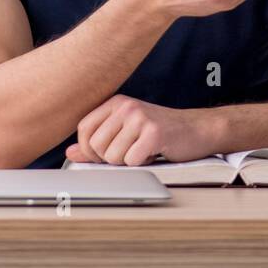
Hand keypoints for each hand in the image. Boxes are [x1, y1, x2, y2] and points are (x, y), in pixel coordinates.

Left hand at [65, 94, 217, 165]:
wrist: (197, 129)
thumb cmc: (160, 133)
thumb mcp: (126, 132)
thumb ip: (98, 140)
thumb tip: (70, 152)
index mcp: (115, 103)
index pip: (83, 129)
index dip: (87, 149)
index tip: (103, 155)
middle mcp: (126, 106)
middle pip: (95, 145)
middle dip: (110, 158)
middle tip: (130, 152)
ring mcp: (140, 117)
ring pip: (112, 156)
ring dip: (128, 162)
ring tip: (143, 151)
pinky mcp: (154, 133)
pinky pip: (132, 161)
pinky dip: (142, 164)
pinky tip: (154, 153)